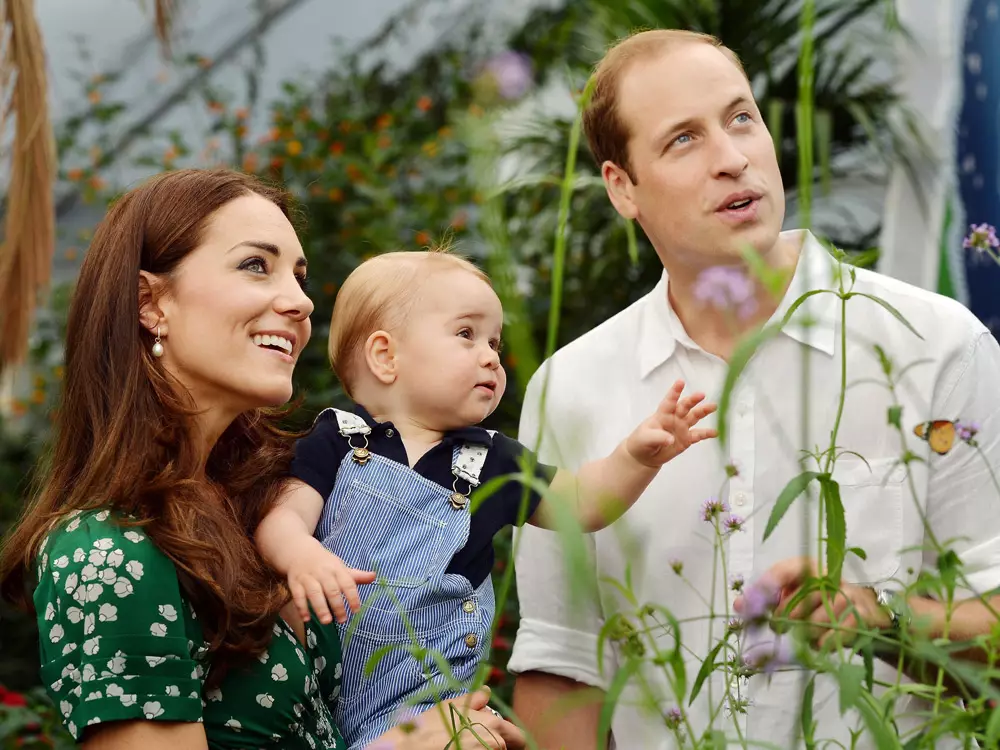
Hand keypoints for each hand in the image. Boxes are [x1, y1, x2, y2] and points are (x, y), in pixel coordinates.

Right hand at [286, 538, 375, 624]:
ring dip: (320, 608)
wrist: (299, 551)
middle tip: (342, 620)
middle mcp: (323, 573)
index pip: (347, 583)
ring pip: (314, 593)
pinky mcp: (295, 582)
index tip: (356, 610)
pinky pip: (298, 596)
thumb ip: (356, 575)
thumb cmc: (324, 563)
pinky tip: (306, 619)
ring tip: (327, 621)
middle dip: (337, 605)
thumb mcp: (340, 567)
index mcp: (336, 568)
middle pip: (331, 590)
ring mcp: (308, 577)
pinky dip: (301, 608)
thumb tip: (374, 577)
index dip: (353, 597)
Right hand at [374, 687, 525, 748]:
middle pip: (503, 747)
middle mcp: (495, 744)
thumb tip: (487, 693)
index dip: (512, 739)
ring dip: (482, 749)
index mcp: (493, 725)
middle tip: (470, 739)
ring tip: (461, 745)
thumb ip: (474, 699)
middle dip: (493, 743)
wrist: (409, 748)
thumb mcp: (450, 705)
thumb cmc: (429, 726)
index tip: (504, 742)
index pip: (518, 738)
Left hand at [625, 379, 717, 467]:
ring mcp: (681, 427)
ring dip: (703, 411)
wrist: (644, 455)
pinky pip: (698, 435)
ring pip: (694, 417)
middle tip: (701, 394)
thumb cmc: (641, 441)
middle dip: (693, 400)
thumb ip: (658, 437)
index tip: (680, 382)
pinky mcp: (686, 439)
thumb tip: (671, 439)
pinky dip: (707, 433)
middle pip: (685, 406)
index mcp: (662, 414)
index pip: (669, 401)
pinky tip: (715, 432)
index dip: (674, 392)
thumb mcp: (645, 438)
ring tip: (713, 406)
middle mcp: (674, 418)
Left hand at [734, 557, 891, 647]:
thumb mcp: (792, 594)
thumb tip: (739, 605)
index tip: (751, 607)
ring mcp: (847, 594)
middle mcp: (828, 576)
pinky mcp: (862, 614)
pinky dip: (823, 643)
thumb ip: (766, 599)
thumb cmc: (819, 601)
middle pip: (798, 601)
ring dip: (805, 634)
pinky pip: (835, 634)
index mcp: (807, 567)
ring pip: (816, 621)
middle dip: (784, 619)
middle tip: (778, 628)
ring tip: (802, 636)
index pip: (782, 572)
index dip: (765, 589)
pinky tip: (819, 644)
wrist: (864, 611)